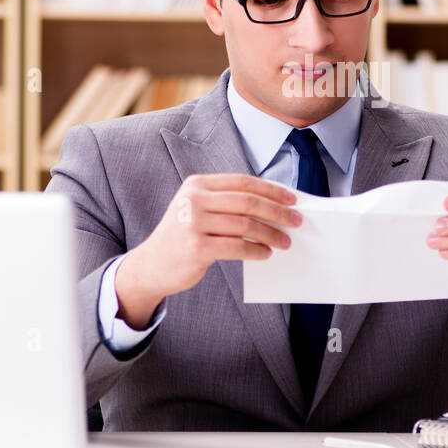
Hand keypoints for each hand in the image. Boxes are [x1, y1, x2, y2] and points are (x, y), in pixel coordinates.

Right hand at [116, 174, 300, 325]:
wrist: (150, 265)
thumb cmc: (183, 236)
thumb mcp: (197, 210)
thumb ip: (226, 203)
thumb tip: (272, 204)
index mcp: (197, 185)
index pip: (243, 182)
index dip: (271, 189)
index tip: (292, 199)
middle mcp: (193, 200)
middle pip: (247, 201)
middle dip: (277, 211)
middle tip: (296, 221)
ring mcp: (193, 223)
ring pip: (245, 225)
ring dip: (271, 234)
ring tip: (285, 241)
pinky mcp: (196, 247)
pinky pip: (237, 247)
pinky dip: (256, 251)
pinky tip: (266, 253)